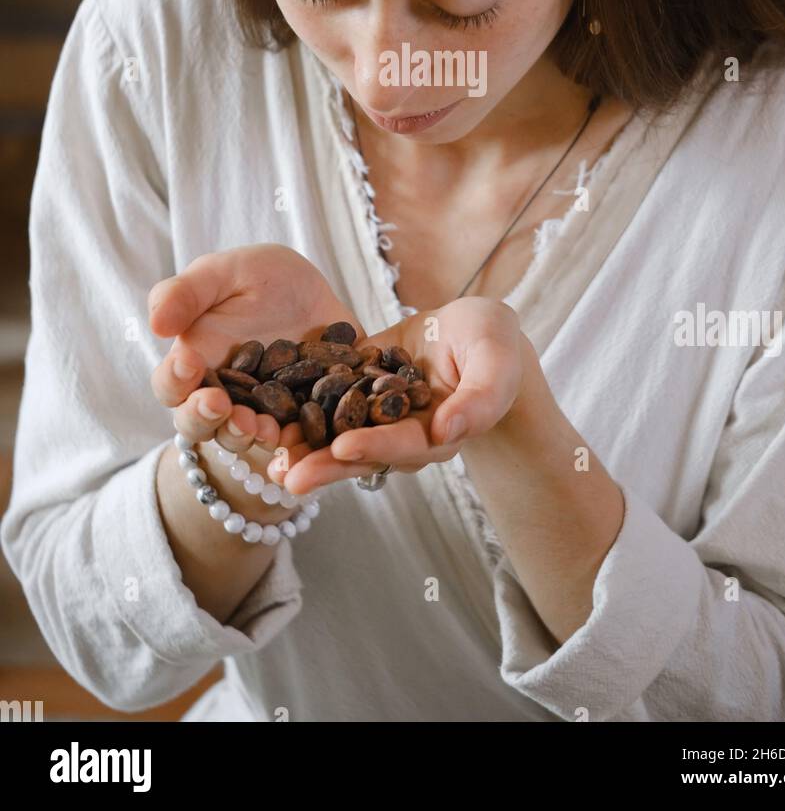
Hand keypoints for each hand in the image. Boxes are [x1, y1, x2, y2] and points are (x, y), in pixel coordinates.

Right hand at [148, 243, 361, 460]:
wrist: (317, 293)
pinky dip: (293, 450)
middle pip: (201, 425)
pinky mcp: (300, 421)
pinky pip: (293, 444)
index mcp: (194, 365)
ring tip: (260, 426)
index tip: (188, 364)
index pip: (171, 384)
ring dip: (246, 437)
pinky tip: (298, 442)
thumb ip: (185, 292)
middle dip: (206, 420)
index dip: (174, 380)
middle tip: (221, 405)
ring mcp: (261, 414)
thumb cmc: (259, 278)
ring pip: (243, 440)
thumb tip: (157, 325)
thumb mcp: (224, 272)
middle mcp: (223, 398)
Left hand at [269, 296, 528, 494]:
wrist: (474, 333)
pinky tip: (261, 411)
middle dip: (323, 464)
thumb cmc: (495, 346)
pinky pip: (324, 401)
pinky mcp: (356, 387)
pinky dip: (295, 409)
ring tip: (264, 456)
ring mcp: (375, 414)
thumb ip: (479, 398)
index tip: (343, 448)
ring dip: (302, 447)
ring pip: (335, 435)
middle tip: (285, 476)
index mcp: (437, 433)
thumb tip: (448, 431)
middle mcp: (400, 433)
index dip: (375, 446)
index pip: (403, 444)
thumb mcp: (496, 362)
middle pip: (360, 453)